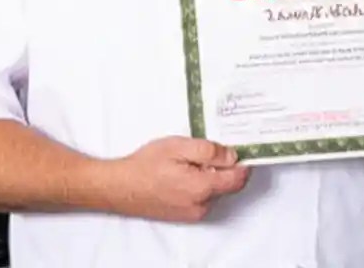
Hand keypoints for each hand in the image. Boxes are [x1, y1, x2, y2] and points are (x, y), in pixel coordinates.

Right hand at [108, 136, 249, 221]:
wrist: (119, 188)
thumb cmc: (145, 165)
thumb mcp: (178, 147)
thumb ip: (209, 151)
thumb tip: (232, 156)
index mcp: (203, 188)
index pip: (239, 178)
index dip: (244, 162)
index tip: (242, 148)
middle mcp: (201, 205)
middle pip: (228, 185)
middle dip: (224, 167)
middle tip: (209, 149)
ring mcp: (193, 213)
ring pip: (215, 191)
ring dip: (210, 175)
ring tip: (188, 160)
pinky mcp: (184, 215)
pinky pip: (202, 198)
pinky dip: (200, 184)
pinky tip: (182, 172)